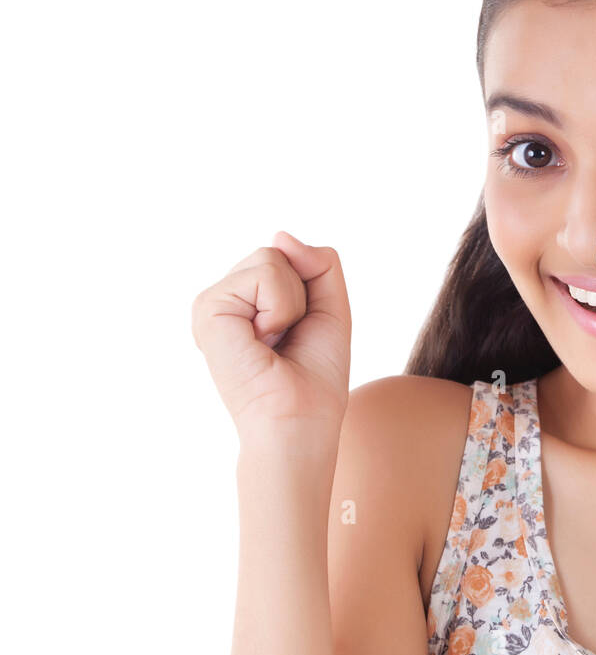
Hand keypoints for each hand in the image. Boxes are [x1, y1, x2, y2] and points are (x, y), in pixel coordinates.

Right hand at [191, 231, 352, 460]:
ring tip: (274, 340)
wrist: (300, 419)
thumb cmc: (315, 375)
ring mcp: (212, 302)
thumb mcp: (330, 307)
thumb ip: (318, 263)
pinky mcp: (207, 308)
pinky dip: (281, 307)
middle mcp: (226, 299)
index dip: (311, 291)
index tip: (299, 331)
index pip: (289, 255)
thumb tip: (280, 235)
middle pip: (280, 252)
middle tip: (287, 338)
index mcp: (248, 300)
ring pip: (272, 257)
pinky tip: (262, 341)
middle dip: (302, 293)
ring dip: (293, 302)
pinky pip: (264, 273)